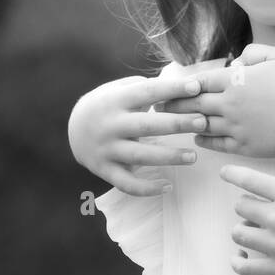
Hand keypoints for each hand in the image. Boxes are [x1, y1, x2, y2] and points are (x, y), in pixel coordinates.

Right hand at [67, 69, 206, 195]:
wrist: (72, 127)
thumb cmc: (109, 104)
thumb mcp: (120, 89)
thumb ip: (146, 87)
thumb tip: (181, 86)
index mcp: (115, 100)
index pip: (147, 91)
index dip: (172, 89)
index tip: (196, 87)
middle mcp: (110, 125)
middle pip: (146, 125)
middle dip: (176, 124)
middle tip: (202, 122)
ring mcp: (106, 149)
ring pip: (140, 156)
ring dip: (168, 157)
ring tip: (193, 156)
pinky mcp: (105, 170)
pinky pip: (127, 184)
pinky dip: (147, 189)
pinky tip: (168, 187)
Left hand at [165, 45, 274, 158]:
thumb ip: (254, 52)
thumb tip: (238, 62)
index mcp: (236, 80)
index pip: (199, 82)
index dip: (181, 86)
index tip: (168, 88)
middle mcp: (230, 104)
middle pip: (192, 105)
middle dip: (172, 105)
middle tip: (158, 105)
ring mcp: (235, 127)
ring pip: (201, 125)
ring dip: (184, 124)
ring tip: (172, 123)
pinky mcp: (244, 146)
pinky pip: (216, 144)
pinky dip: (203, 140)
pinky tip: (198, 138)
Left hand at [220, 165, 274, 274]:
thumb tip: (273, 199)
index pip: (250, 179)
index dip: (233, 174)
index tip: (224, 173)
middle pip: (240, 207)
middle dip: (246, 207)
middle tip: (256, 210)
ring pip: (238, 234)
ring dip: (244, 231)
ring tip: (255, 232)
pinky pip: (243, 267)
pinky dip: (238, 261)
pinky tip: (242, 256)